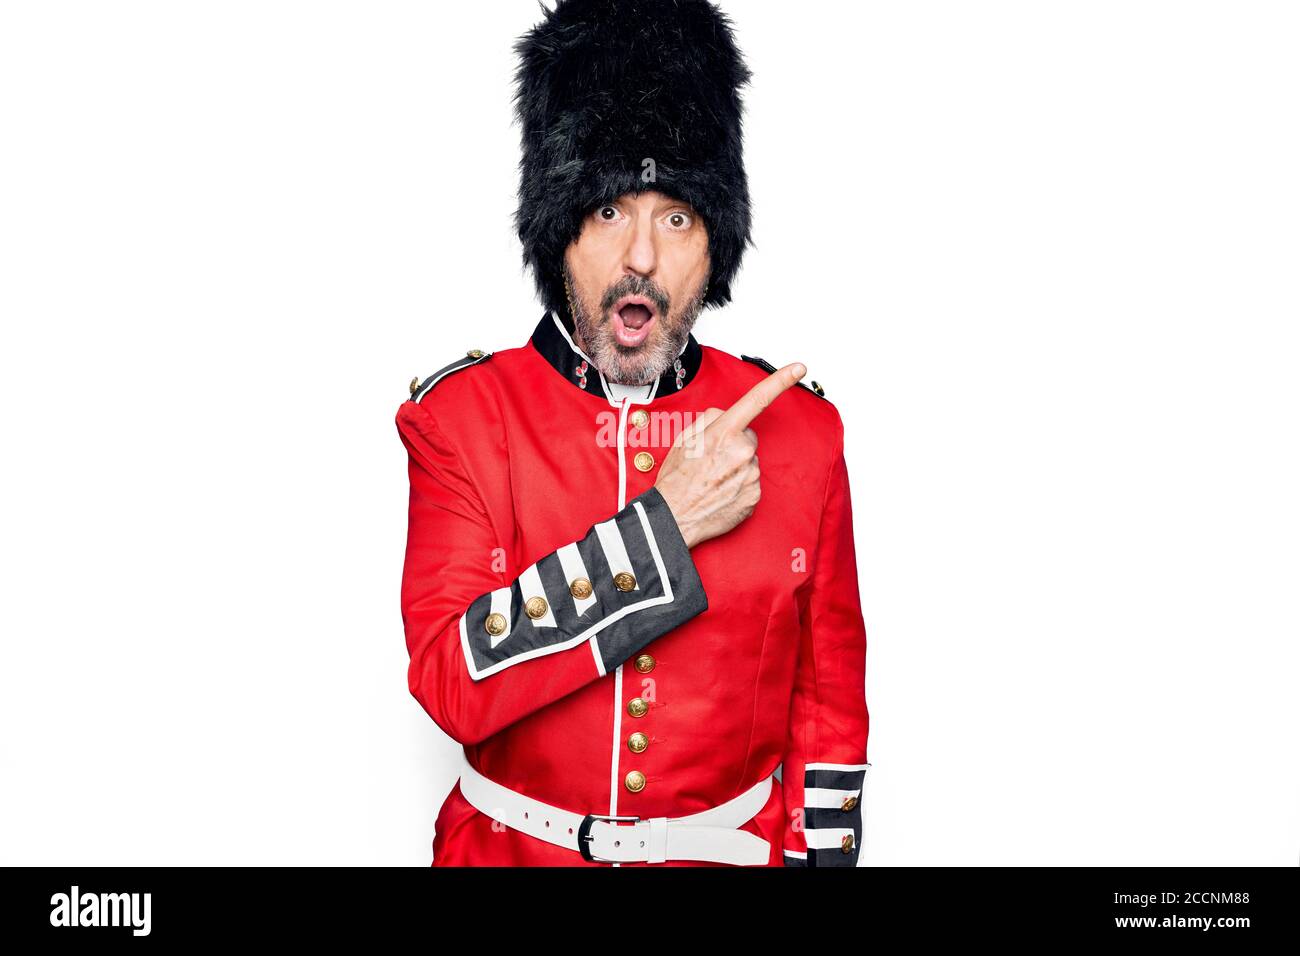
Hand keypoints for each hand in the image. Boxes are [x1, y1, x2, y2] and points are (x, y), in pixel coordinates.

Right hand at [654, 363, 806, 548]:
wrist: (675, 518)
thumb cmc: (676, 479)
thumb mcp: (684, 438)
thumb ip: (709, 419)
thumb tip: (726, 414)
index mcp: (724, 433)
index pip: (756, 400)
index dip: (780, 381)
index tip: (799, 368)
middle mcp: (742, 452)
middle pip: (749, 437)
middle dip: (734, 443)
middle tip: (711, 460)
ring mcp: (751, 475)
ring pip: (749, 461)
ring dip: (735, 467)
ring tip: (712, 480)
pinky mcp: (755, 496)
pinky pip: (751, 482)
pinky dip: (739, 486)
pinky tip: (721, 492)